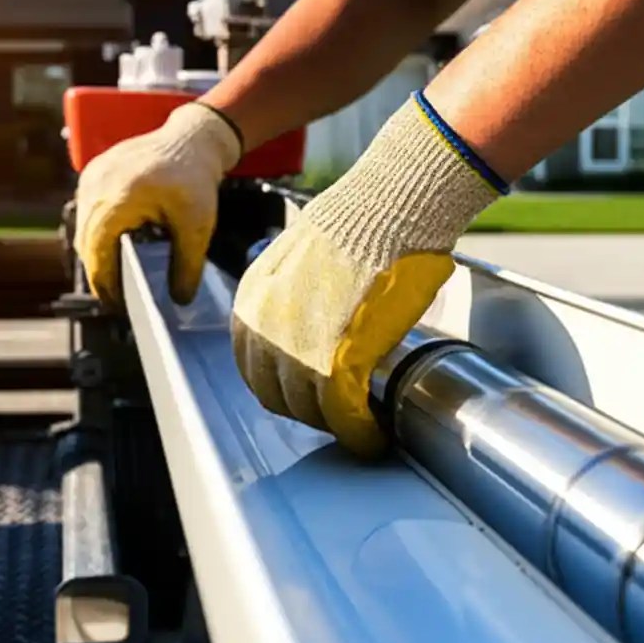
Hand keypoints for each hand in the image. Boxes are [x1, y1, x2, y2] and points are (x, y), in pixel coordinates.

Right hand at [74, 103, 240, 308]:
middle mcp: (97, 184)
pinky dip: (96, 232)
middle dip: (99, 272)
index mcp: (119, 198)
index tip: (117, 304)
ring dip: (95, 253)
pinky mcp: (92, 171)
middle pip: (85, 242)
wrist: (191, 139)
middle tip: (117, 298)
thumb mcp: (198, 226)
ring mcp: (91, 176)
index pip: (98, 251)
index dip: (104, 282)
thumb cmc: (195, 179)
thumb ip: (187, 266)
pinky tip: (113, 247)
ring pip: (82, 227)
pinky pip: (86, 210)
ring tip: (115, 276)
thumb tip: (179, 300)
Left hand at [231, 93, 502, 456]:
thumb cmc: (362, 223)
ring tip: (360, 426)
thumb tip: (313, 319)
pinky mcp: (334, 361)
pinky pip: (341, 414)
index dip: (285, 385)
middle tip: (340, 413)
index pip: (254, 365)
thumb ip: (294, 294)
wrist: (390, 207)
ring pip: (309, 410)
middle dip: (307, 409)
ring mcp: (295, 346)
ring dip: (335, 425)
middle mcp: (264, 326)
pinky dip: (359, 432)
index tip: (311, 392)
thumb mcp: (303, 256)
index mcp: (253, 300)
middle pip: (275, 393)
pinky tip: (374, 435)